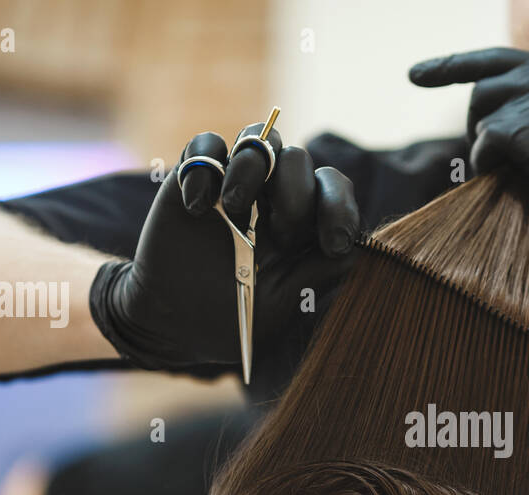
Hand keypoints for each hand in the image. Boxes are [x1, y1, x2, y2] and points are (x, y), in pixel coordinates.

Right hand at [89, 122, 360, 371]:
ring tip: (233, 206)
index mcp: (300, 227)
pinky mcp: (193, 178)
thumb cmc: (230, 319)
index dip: (340, 207)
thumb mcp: (277, 308)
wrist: (171, 323)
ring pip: (259, 138)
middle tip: (279, 233)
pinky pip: (205, 145)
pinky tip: (196, 206)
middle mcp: (272, 199)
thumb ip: (314, 277)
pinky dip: (204, 167)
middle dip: (295, 193)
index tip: (335, 242)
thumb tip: (357, 251)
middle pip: (299, 160)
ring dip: (252, 166)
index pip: (332, 190)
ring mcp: (233, 184)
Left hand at [409, 47, 528, 259]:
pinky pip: (487, 143)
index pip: (498, 60)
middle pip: (482, 87)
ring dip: (487, 149)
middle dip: (474, 125)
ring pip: (483, 115)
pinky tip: (518, 180)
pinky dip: (490, 166)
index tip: (416, 74)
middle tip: (491, 162)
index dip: (451, 65)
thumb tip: (487, 130)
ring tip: (518, 173)